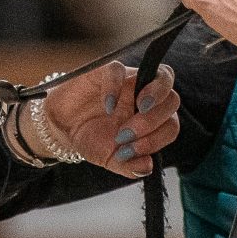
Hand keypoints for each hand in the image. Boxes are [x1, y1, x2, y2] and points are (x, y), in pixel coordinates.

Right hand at [36, 61, 179, 176]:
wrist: (64, 126)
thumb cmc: (93, 138)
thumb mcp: (111, 159)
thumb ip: (130, 165)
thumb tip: (146, 166)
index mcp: (152, 121)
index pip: (171, 126)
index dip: (156, 140)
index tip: (130, 151)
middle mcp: (147, 99)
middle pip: (172, 100)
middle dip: (153, 121)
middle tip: (127, 135)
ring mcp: (132, 82)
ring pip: (162, 76)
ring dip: (154, 95)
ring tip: (137, 111)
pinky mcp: (109, 72)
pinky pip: (120, 71)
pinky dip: (117, 87)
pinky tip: (108, 106)